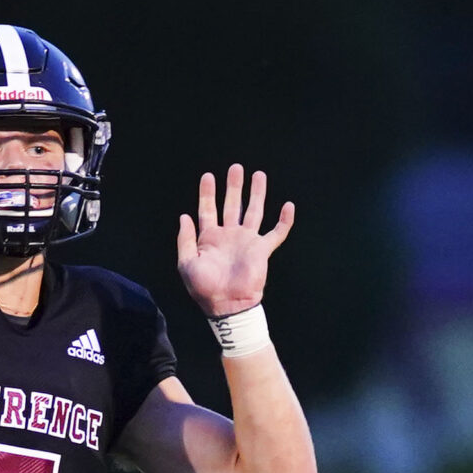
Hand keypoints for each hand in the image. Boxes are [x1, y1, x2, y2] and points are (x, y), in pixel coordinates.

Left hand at [177, 164, 294, 318]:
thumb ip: (185, 239)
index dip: (207, 193)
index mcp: (210, 238)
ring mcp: (247, 241)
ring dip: (257, 194)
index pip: (208, 209)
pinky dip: (284, 220)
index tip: (208, 176)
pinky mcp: (262, 250)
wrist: (227, 304)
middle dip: (234, 186)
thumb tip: (184, 216)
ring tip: (259, 175)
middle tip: (236, 168)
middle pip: (233, 204)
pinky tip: (288, 205)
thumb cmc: (205, 287)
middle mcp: (229, 236)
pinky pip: (276, 233)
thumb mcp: (187, 263)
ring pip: (254, 211)